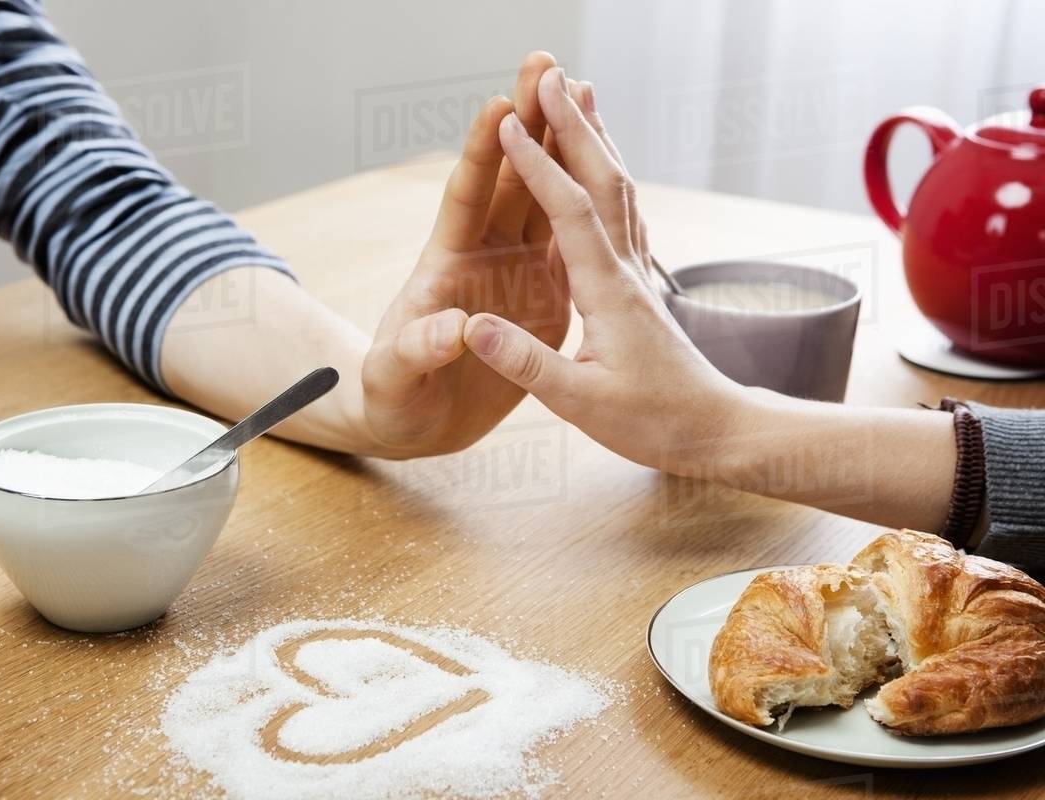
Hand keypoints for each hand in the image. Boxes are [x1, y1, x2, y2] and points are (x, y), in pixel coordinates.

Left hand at [358, 52, 570, 457]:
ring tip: (587, 94)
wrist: (418, 425)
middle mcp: (484, 255)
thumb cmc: (393, 398)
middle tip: (549, 63)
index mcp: (446, 264)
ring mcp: (517, 271)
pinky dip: (589, 207)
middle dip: (529, 120)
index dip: (484, 154)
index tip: (501, 106)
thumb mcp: (395, 379)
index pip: (466, 196)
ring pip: (547, 199)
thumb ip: (419, 349)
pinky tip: (611, 171)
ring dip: (564, 148)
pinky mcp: (544, 297)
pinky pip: (571, 243)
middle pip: (511, 178)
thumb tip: (458, 327)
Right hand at [460, 67, 746, 468]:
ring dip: (596, 138)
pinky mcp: (641, 285)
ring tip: (580, 96)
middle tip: (550, 76)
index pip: (570, 212)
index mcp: (607, 293)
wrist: (715, 429)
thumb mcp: (581, 404)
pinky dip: (609, 175)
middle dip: (574, 125)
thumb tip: (472, 327)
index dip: (538, 164)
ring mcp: (639, 274)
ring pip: (620, 189)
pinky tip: (603, 167)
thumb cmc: (653, 422)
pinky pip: (626, 214)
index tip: (510, 122)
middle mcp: (627, 270)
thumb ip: (526, 363)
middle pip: (603, 180)